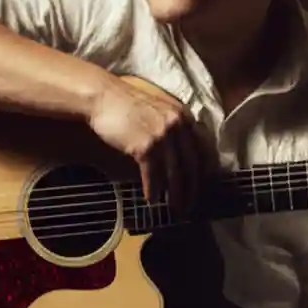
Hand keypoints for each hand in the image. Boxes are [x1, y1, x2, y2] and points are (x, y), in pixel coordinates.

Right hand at [86, 78, 214, 217]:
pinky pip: (154, 175)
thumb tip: (182, 151)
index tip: (204, 186)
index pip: (204, 148)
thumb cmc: (127, 104)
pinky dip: (153, 190)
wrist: (102, 97)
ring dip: (176, 195)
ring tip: (175, 209)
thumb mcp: (159, 109)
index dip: (206, 171)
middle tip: (190, 206)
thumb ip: (174, 125)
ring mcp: (162, 136)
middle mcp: (178, 125)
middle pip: (191, 165)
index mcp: (184, 116)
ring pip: (175, 174)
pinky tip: (151, 199)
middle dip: (192, 189)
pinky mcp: (145, 146)